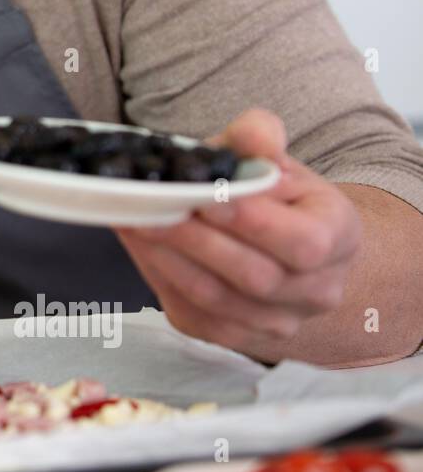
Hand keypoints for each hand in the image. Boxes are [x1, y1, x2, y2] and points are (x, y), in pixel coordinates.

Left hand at [114, 109, 361, 352]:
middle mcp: (317, 290)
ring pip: (215, 299)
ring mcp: (276, 321)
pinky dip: (158, 275)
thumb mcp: (268, 158)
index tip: (206, 199)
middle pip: (254, 276)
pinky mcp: (230, 336)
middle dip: (195, 239)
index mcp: (338, 237)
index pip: (302, 242)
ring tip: (132, 219)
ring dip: (167, 258)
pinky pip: (191, 311)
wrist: (275, 244)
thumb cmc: (271, 196)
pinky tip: (136, 243)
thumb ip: (259, 139)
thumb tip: (256, 135)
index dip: (252, 223)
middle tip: (148, 206)